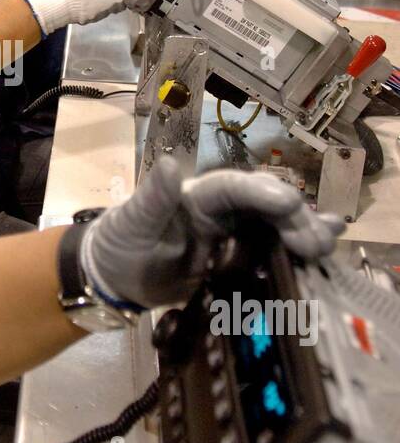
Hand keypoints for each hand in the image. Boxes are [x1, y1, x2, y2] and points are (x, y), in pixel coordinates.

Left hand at [81, 156, 344, 308]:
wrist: (113, 279)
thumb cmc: (119, 243)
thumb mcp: (130, 222)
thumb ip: (151, 197)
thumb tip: (168, 163)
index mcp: (197, 197)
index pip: (233, 188)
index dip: (262, 193)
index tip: (289, 202)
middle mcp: (220, 213)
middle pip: (264, 208)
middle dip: (294, 220)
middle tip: (317, 241)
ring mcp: (232, 238)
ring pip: (275, 228)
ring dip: (304, 233)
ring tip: (330, 244)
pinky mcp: (237, 265)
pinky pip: (271, 254)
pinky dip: (298, 253)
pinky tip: (327, 253)